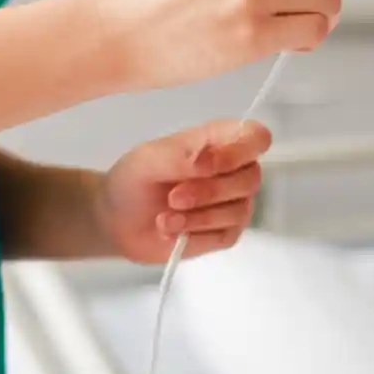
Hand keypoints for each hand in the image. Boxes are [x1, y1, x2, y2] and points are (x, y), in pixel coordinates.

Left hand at [98, 119, 271, 263]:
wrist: (117, 219)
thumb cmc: (134, 179)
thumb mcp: (149, 160)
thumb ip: (180, 157)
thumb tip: (208, 162)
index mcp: (219, 140)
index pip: (256, 137)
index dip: (240, 150)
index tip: (206, 165)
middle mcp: (233, 170)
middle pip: (251, 178)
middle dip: (210, 191)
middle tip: (173, 197)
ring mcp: (232, 203)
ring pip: (239, 211)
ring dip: (198, 217)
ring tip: (163, 219)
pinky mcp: (224, 233)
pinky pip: (226, 236)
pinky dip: (195, 235)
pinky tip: (169, 231)